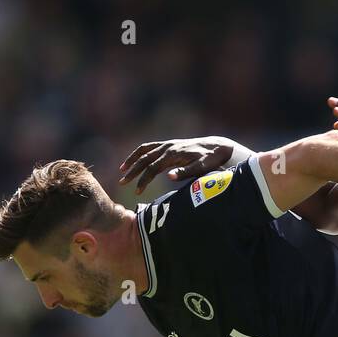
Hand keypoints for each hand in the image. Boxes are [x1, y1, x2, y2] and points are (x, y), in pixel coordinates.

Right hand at [118, 138, 242, 194]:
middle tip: (122, 183)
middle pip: (145, 159)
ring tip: (121, 170)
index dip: (143, 180)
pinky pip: (149, 148)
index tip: (137, 191)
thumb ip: (185, 172)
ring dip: (132, 160)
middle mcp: (167, 147)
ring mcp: (167, 145)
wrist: (216, 147)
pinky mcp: (168, 145)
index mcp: (173, 154)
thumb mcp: (201, 167)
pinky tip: (133, 161)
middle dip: (132, 171)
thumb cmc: (209, 159)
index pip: (152, 168)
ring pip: (144, 151)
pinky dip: (139, 153)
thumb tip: (169, 176)